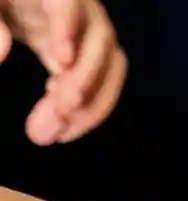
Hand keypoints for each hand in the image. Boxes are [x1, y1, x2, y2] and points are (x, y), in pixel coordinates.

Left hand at [0, 0, 126, 144]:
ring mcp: (89, 36)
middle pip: (100, 43)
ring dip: (91, 106)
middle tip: (59, 116)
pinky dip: (86, 110)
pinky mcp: (86, 58)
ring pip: (111, 69)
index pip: (67, 3)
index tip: (61, 61)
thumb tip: (1, 53)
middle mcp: (83, 11)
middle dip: (84, 81)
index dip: (67, 30)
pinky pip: (101, 85)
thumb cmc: (2, 3)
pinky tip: (58, 126)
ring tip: (54, 135)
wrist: (15, 4)